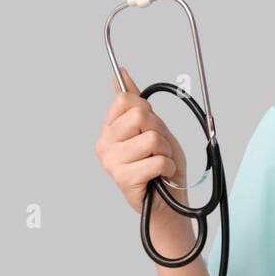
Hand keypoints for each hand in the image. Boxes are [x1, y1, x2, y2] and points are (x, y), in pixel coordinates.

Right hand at [95, 67, 189, 216]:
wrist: (169, 202)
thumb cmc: (162, 166)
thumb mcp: (154, 128)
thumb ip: (137, 103)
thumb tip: (121, 72)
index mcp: (110, 129)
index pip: (125, 99)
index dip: (147, 111)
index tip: (149, 128)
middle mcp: (105, 143)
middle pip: (140, 115)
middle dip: (159, 131)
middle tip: (158, 149)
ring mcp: (111, 162)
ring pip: (152, 139)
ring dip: (166, 152)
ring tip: (159, 164)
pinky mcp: (123, 179)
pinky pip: (157, 161)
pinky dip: (167, 168)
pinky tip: (160, 176)